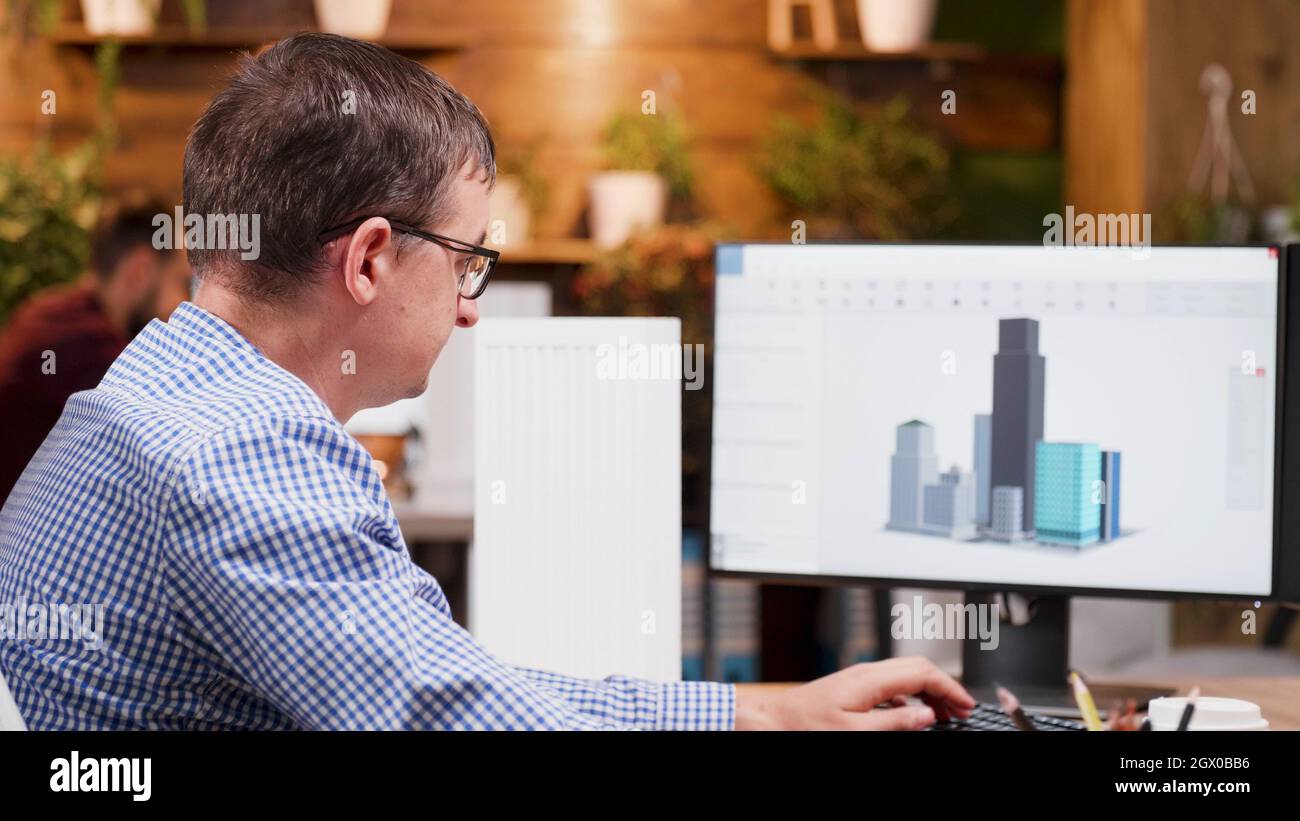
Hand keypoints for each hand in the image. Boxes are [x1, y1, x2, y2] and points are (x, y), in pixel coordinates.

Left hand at [733, 656, 974, 729]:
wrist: (772, 721)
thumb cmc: (805, 726)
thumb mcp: (855, 732)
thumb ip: (894, 722)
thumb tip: (926, 715)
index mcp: (870, 680)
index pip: (922, 672)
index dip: (950, 687)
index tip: (966, 705)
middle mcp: (866, 673)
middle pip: (917, 668)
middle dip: (944, 686)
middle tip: (960, 711)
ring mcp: (859, 677)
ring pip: (905, 674)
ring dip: (928, 691)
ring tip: (943, 714)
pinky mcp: (853, 686)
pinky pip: (892, 684)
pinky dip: (910, 696)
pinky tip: (912, 714)